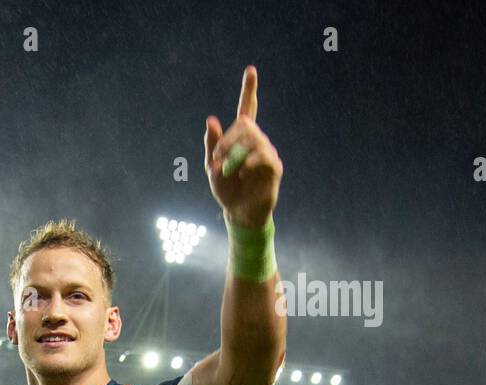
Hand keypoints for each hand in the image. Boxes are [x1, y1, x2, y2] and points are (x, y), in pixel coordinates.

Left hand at [204, 66, 282, 229]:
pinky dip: (249, 164)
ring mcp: (267, 152)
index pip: (247, 109)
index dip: (249, 90)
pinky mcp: (274, 167)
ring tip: (228, 171)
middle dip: (228, 141)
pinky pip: (263, 157)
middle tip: (217, 159)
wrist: (238, 211)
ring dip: (235, 156)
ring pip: (254, 141)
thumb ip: (212, 144)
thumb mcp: (212, 167)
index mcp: (241, 138)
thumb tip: (211, 119)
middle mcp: (257, 141)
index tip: (250, 70)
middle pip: (245, 126)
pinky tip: (243, 173)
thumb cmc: (226, 189)